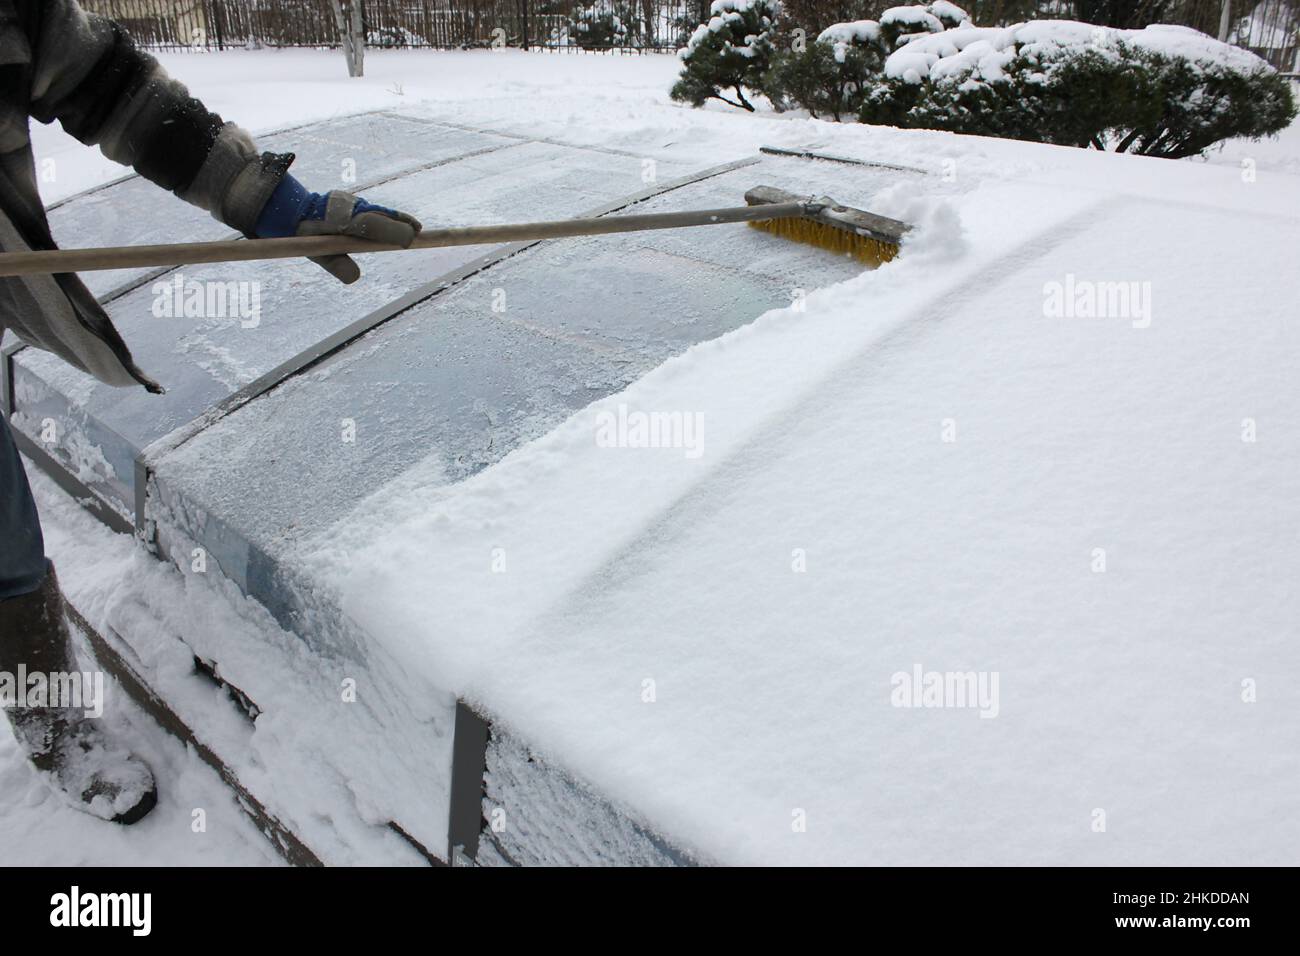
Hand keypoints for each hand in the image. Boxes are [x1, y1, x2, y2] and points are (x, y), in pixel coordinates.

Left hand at [254, 177, 421, 283]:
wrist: (281, 205)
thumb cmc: (297, 231)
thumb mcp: (314, 251)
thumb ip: (335, 264)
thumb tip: (355, 279)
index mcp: (342, 221)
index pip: (375, 225)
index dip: (395, 231)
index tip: (412, 238)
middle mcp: (349, 208)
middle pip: (381, 216)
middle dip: (401, 223)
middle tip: (418, 232)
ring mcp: (349, 204)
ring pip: (376, 210)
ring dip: (395, 218)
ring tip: (412, 227)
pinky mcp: (347, 203)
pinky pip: (370, 210)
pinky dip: (384, 216)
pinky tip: (391, 222)